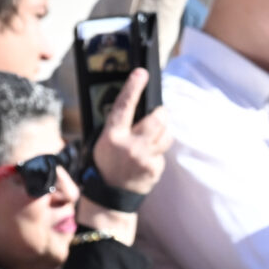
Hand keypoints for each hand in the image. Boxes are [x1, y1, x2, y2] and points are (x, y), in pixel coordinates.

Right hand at [88, 70, 170, 194]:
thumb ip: (118, 126)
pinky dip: (158, 150)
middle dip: (160, 113)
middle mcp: (129, 146)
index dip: (132, 88)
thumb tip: (138, 105)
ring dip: (162, 132)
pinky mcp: (155, 168)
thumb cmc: (106, 164)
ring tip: (150, 138)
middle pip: (157, 119)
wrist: (110, 196)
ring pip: (166, 133)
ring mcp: (144, 158)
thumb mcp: (103, 143)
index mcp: (112, 137)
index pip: (123, 106)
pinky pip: (163, 150)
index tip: (142, 72)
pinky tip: (147, 157)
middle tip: (157, 114)